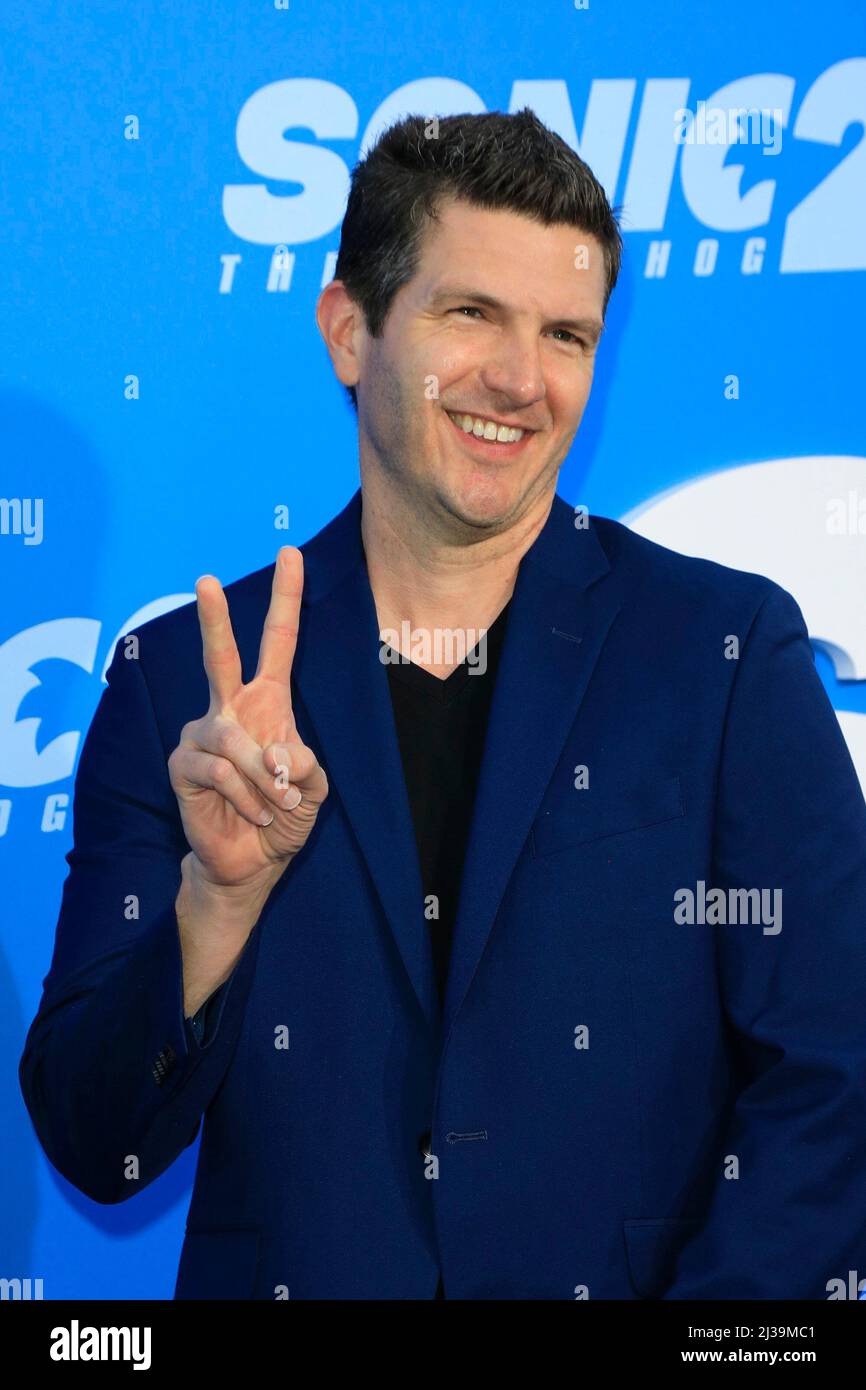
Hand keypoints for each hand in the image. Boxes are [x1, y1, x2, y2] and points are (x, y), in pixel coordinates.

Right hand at [168, 546, 327, 891]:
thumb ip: (308, 767)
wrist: (252, 861)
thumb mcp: (314, 791)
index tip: (291, 554)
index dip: (286, 599)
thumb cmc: (284, 817)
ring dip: (264, 780)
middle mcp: (230, 708)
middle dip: (213, 619)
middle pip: (221, 656)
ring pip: (233, 740)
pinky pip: (218, 771)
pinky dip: (244, 796)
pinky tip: (251, 813)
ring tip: (276, 805)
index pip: (278, 642)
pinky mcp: (182, 764)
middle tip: (205, 580)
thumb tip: (279, 750)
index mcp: (268, 701)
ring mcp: (202, 734)